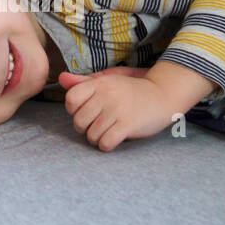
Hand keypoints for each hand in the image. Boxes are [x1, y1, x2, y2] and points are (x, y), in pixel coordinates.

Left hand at [59, 66, 176, 151]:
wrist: (163, 95)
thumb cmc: (132, 89)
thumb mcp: (108, 80)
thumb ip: (84, 82)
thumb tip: (61, 79)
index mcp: (100, 83)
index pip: (70, 99)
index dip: (74, 110)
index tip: (86, 111)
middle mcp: (106, 95)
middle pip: (79, 121)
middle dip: (85, 128)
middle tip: (97, 125)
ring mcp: (117, 110)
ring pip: (91, 135)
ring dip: (96, 138)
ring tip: (106, 132)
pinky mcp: (128, 125)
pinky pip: (105, 143)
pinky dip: (106, 145)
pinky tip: (113, 139)